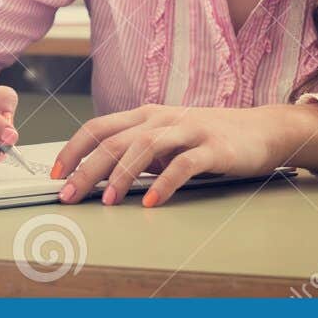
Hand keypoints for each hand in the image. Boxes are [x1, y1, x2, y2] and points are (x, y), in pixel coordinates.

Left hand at [53, 103, 317, 206]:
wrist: (263, 130)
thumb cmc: (209, 139)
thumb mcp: (167, 141)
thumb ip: (138, 153)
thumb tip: (99, 174)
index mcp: (146, 116)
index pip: (99, 127)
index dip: (74, 149)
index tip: (55, 173)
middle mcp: (163, 119)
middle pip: (115, 139)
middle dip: (86, 167)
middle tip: (68, 194)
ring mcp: (188, 130)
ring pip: (144, 147)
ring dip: (121, 174)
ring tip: (106, 200)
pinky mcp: (214, 147)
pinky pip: (184, 164)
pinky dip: (164, 183)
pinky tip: (151, 202)